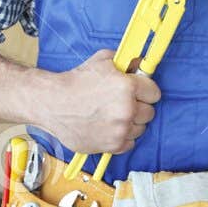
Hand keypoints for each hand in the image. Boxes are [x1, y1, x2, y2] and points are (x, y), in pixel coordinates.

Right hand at [43, 48, 160, 155]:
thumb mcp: (102, 60)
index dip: (146, 91)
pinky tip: (109, 128)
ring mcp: (120, 129)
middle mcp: (127, 109)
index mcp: (127, 87)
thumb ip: (126, 61)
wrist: (53, 103)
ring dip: (130, 123)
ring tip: (112, 116)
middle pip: (149, 112)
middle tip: (122, 103)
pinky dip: (122, 137)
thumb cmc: (75, 81)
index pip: (155, 93)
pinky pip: (130, 143)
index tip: (138, 92)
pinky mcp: (112, 145)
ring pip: (140, 128)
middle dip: (138, 107)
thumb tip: (140, 63)